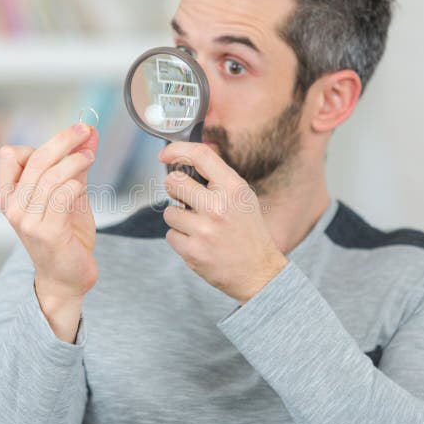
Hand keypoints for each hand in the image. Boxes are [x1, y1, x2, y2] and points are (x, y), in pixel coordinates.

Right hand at [0, 123, 99, 302]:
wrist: (67, 277)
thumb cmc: (65, 235)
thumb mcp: (69, 193)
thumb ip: (76, 164)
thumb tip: (90, 133)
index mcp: (8, 195)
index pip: (10, 155)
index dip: (38, 145)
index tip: (67, 141)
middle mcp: (12, 207)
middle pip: (35, 158)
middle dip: (63, 139)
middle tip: (85, 130)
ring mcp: (27, 220)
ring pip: (51, 175)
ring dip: (75, 161)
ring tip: (90, 157)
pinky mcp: (46, 232)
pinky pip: (62, 195)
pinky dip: (75, 184)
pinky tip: (81, 187)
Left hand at [159, 142, 287, 304]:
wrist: (259, 272)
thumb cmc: (248, 231)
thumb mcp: (242, 197)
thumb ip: (218, 178)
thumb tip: (185, 158)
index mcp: (233, 189)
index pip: (200, 155)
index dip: (177, 150)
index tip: (165, 155)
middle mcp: (218, 207)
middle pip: (173, 182)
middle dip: (175, 188)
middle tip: (186, 199)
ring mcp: (204, 231)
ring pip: (169, 212)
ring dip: (179, 218)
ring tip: (198, 226)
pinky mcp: (193, 252)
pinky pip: (170, 235)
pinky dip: (180, 238)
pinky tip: (198, 242)